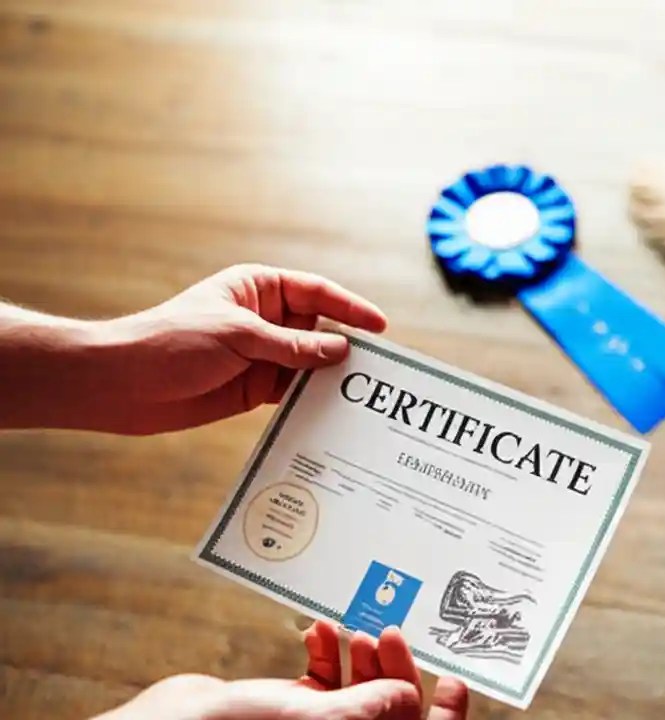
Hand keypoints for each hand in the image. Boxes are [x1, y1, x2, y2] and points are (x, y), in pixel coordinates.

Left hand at [0, 264, 387, 433]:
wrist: (121, 384)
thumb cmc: (170, 341)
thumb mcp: (238, 336)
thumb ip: (292, 345)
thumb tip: (340, 349)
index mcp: (258, 289)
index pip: (316, 292)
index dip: (350, 308)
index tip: (380, 327)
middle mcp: (264, 319)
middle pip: (319, 328)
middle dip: (344, 346)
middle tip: (378, 368)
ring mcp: (260, 355)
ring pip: (310, 363)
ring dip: (330, 377)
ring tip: (362, 394)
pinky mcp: (253, 388)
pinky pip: (294, 391)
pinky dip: (312, 399)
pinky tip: (333, 410)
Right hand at [94, 621, 469, 719]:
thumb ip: (366, 709)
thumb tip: (412, 701)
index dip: (444, 718)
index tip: (455, 684)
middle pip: (391, 710)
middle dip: (396, 671)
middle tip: (387, 634)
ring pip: (362, 690)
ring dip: (363, 657)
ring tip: (354, 633)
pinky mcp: (291, 707)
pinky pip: (325, 679)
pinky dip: (327, 653)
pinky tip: (319, 634)